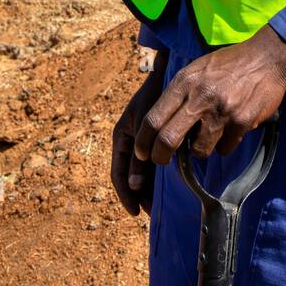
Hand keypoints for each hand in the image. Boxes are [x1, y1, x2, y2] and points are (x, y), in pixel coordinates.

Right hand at [110, 48, 168, 215]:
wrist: (166, 72)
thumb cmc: (154, 95)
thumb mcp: (145, 125)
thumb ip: (141, 155)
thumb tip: (135, 186)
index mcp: (122, 138)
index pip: (119, 174)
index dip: (126, 195)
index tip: (136, 212)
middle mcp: (130, 141)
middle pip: (131, 176)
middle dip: (139, 195)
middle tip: (150, 213)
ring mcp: (142, 140)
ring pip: (142, 171)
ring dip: (148, 188)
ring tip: (157, 206)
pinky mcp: (155, 137)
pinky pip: (152, 162)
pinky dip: (157, 176)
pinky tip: (167, 186)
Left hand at [133, 25, 285, 165]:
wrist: (267, 56)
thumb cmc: (228, 63)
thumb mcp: (196, 68)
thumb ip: (179, 92)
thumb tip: (161, 124)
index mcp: (184, 82)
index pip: (153, 119)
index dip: (143, 142)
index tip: (142, 152)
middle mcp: (200, 98)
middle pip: (168, 140)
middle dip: (161, 157)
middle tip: (162, 161)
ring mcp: (221, 112)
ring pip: (199, 151)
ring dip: (200, 150)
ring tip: (206, 138)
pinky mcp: (242, 122)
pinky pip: (225, 148)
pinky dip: (225, 144)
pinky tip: (230, 129)